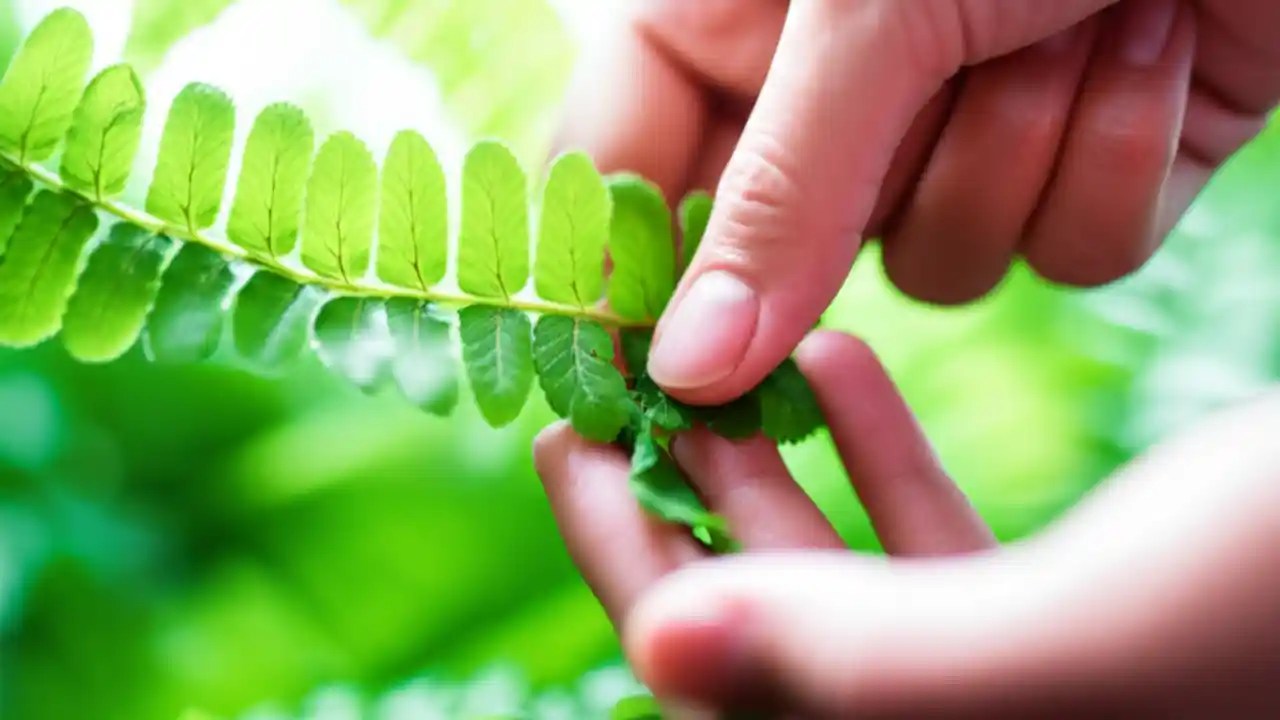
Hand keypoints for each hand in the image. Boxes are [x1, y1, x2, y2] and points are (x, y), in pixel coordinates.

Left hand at [534, 332, 1279, 716]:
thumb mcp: (1091, 632)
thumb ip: (873, 664)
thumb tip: (657, 656)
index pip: (734, 686)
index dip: (626, 564)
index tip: (563, 438)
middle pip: (771, 620)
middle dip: (684, 499)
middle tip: (617, 381)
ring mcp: (1027, 670)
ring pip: (848, 569)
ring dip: (777, 463)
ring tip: (735, 364)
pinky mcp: (1087, 606)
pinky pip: (943, 535)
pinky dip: (884, 444)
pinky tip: (851, 359)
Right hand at [559, 0, 1279, 403]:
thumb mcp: (868, 15)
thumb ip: (778, 201)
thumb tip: (685, 373)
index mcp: (733, 25)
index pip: (628, 177)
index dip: (628, 279)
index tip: (635, 377)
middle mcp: (838, 98)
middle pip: (792, 255)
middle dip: (856, 215)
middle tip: (882, 165)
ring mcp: (960, 142)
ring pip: (940, 270)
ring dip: (1006, 164)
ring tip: (1056, 30)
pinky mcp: (1082, 175)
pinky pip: (1065, 256)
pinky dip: (1109, 165)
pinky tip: (1140, 48)